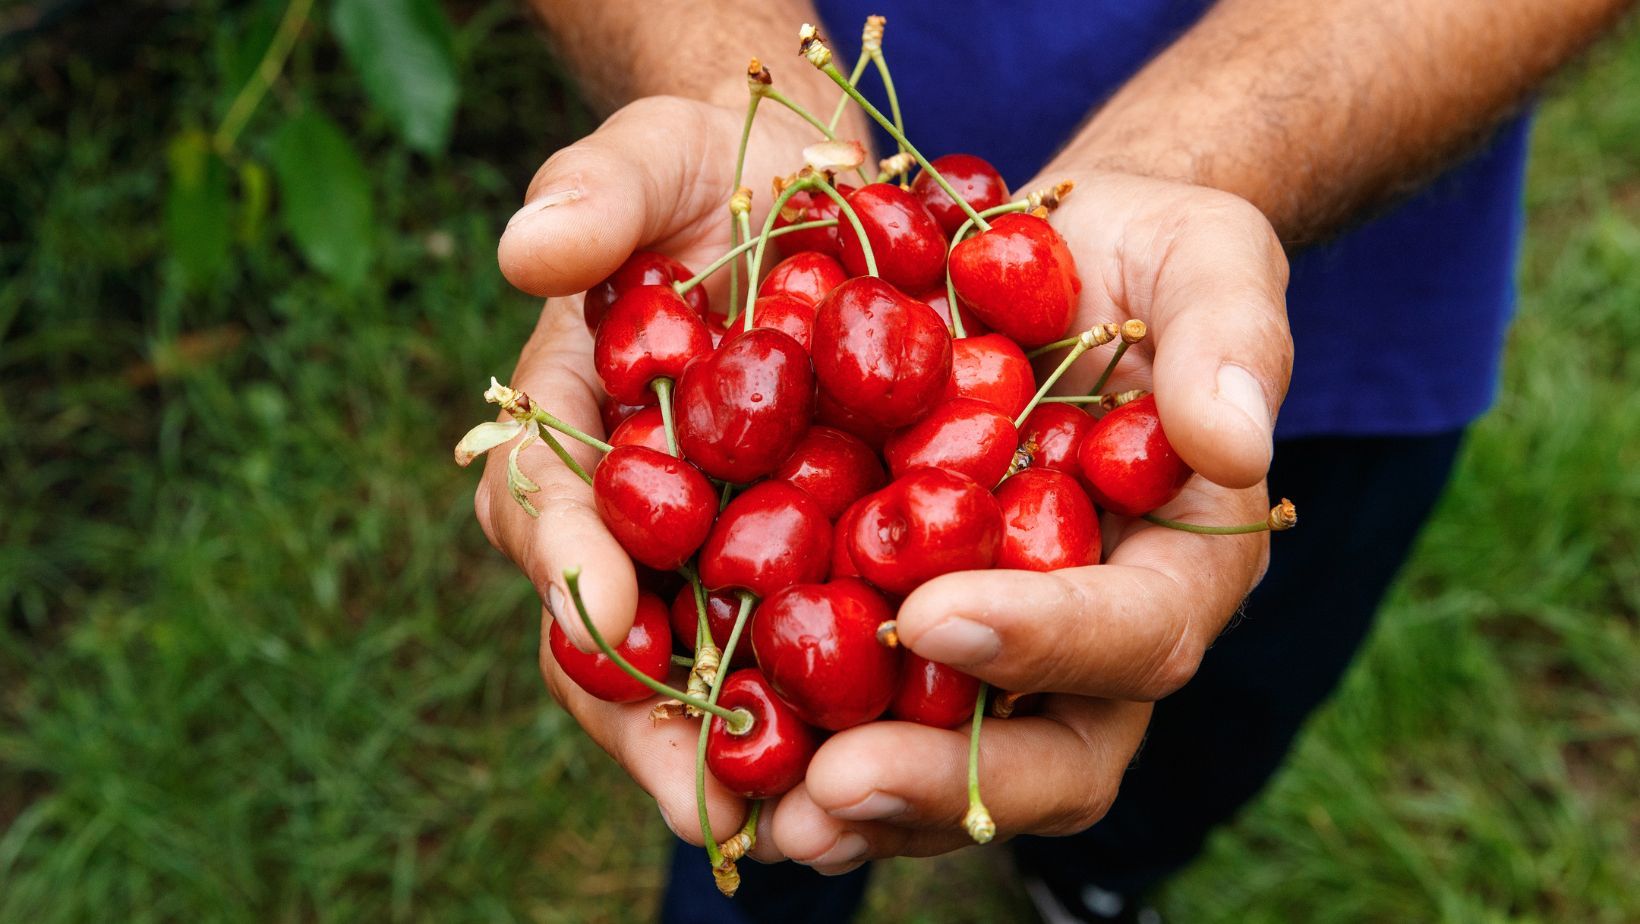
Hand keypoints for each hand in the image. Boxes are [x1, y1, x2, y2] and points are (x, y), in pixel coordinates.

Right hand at [482, 94, 852, 852]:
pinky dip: (861, 713)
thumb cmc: (710, 178)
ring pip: (726, 682)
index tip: (620, 628)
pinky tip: (914, 759)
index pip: (548, 524)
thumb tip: (526, 247)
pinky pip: (829, 658)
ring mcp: (724, 562)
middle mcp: (636, 532)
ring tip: (819, 823)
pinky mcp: (821, 572)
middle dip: (667, 728)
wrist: (811, 200)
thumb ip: (593, 195)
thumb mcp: (652, 159)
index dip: (575, 574)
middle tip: (720, 798)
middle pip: (626, 651)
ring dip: (766, 759)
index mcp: (571, 448)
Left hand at [761, 171, 1291, 871]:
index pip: (1134, 634)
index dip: (1045, 643)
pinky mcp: (911, 623)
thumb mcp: (1206, 260)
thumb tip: (1235, 443)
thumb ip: (1230, 338)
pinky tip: (716, 740)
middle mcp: (1094, 635)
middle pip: (1051, 755)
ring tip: (769, 811)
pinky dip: (802, 738)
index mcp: (1180, 564)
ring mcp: (1001, 644)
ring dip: (862, 798)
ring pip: (953, 761)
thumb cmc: (1145, 257)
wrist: (1050, 261)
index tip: (933, 615)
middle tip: (835, 782)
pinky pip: (869, 708)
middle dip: (945, 777)